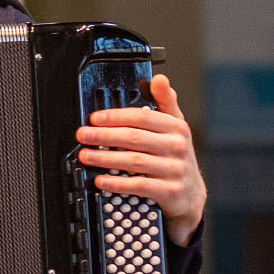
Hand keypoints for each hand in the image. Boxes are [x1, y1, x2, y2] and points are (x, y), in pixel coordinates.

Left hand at [75, 74, 206, 245]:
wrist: (191, 195)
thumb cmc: (175, 156)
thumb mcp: (175, 127)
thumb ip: (165, 103)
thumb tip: (159, 78)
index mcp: (176, 128)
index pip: (142, 117)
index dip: (115, 117)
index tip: (93, 118)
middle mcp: (177, 147)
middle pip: (134, 138)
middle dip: (104, 135)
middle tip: (82, 135)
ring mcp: (174, 170)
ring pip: (134, 161)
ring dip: (105, 158)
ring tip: (85, 155)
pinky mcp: (169, 191)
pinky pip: (139, 185)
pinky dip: (117, 183)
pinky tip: (100, 179)